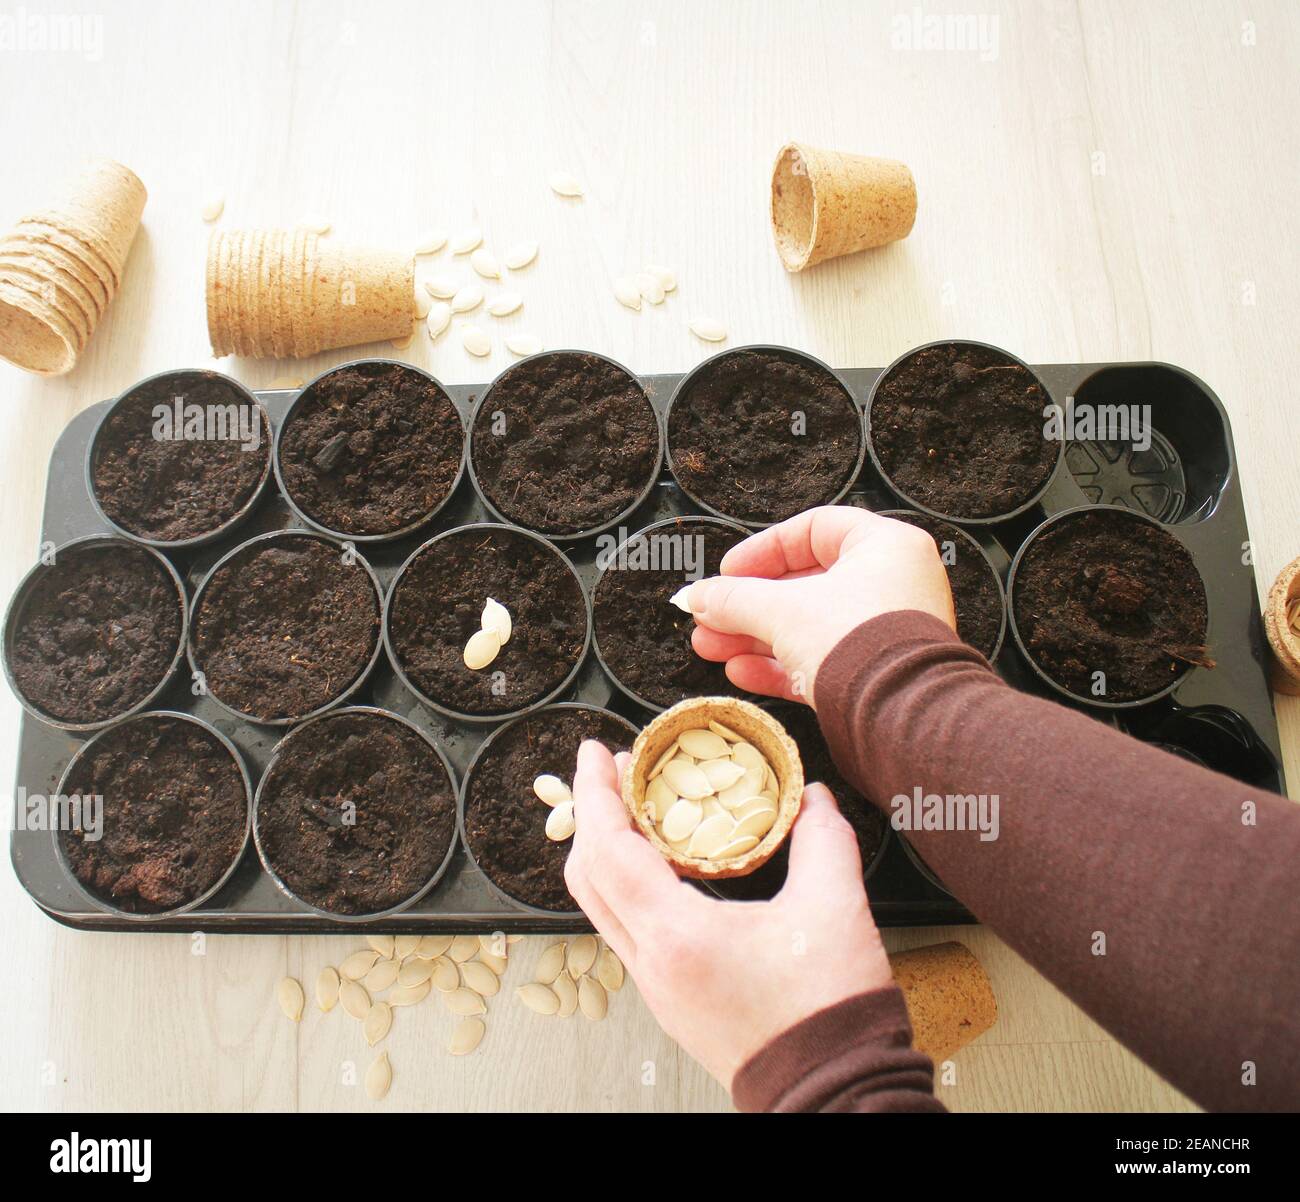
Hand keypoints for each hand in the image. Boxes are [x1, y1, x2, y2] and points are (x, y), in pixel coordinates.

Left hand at [564, 740, 894, 1090]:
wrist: (835, 1096)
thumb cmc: (828, 1017)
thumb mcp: (836, 909)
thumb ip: (823, 838)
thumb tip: (812, 798)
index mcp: (679, 938)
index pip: (608, 851)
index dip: (597, 794)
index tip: (595, 754)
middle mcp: (654, 965)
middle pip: (589, 879)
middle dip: (592, 816)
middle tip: (613, 773)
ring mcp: (658, 989)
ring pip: (603, 909)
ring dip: (606, 853)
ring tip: (635, 812)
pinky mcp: (673, 1002)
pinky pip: (629, 932)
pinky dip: (629, 887)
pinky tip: (664, 869)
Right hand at [683, 506, 954, 706]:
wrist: (899, 717)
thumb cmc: (863, 647)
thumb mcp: (783, 611)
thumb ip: (734, 598)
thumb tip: (700, 597)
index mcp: (884, 547)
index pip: (814, 530)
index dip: (764, 549)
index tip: (729, 570)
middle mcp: (891, 585)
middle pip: (803, 585)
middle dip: (747, 604)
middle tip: (711, 614)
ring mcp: (884, 633)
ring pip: (807, 626)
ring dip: (755, 637)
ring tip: (712, 647)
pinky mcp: (873, 675)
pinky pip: (819, 661)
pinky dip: (779, 665)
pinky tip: (742, 671)